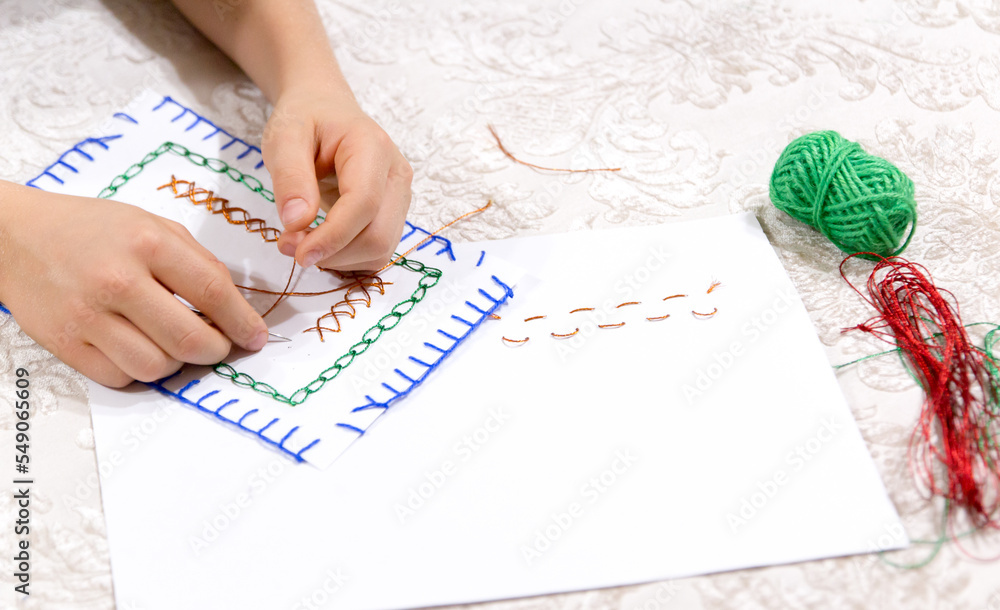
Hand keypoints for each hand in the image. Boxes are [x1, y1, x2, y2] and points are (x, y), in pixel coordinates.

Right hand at [0, 184, 268, 386]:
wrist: (15, 236)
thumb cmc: (91, 230)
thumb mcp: (152, 226)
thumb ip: (196, 262)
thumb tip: (237, 307)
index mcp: (147, 243)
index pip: (214, 293)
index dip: (243, 322)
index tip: (255, 336)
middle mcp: (118, 280)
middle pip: (190, 339)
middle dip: (217, 350)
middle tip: (220, 346)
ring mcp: (88, 315)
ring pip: (158, 366)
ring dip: (178, 363)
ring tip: (176, 344)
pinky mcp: (65, 343)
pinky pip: (121, 377)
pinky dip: (140, 371)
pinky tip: (141, 349)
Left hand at [262, 85, 412, 271]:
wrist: (326, 110)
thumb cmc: (305, 119)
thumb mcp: (284, 137)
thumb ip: (289, 177)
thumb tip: (297, 222)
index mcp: (373, 147)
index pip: (363, 204)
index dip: (332, 236)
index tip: (297, 252)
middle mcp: (397, 175)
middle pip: (378, 235)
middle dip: (333, 253)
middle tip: (291, 246)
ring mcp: (400, 197)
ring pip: (380, 250)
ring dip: (338, 259)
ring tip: (302, 241)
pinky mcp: (394, 214)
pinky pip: (377, 251)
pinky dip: (347, 258)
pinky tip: (323, 242)